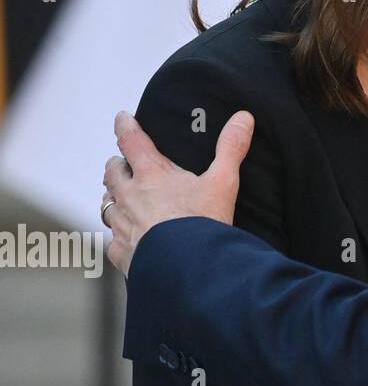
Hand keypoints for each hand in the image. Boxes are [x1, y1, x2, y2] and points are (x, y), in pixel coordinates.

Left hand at [101, 110, 253, 276]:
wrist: (188, 267)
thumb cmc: (202, 224)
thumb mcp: (223, 181)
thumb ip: (231, 148)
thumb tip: (243, 118)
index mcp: (151, 175)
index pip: (131, 141)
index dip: (125, 126)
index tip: (122, 118)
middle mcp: (129, 197)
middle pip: (112, 173)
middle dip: (116, 166)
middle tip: (122, 163)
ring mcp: (122, 225)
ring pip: (107, 205)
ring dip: (113, 199)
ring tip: (121, 199)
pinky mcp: (122, 252)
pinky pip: (112, 240)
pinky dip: (118, 235)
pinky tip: (127, 239)